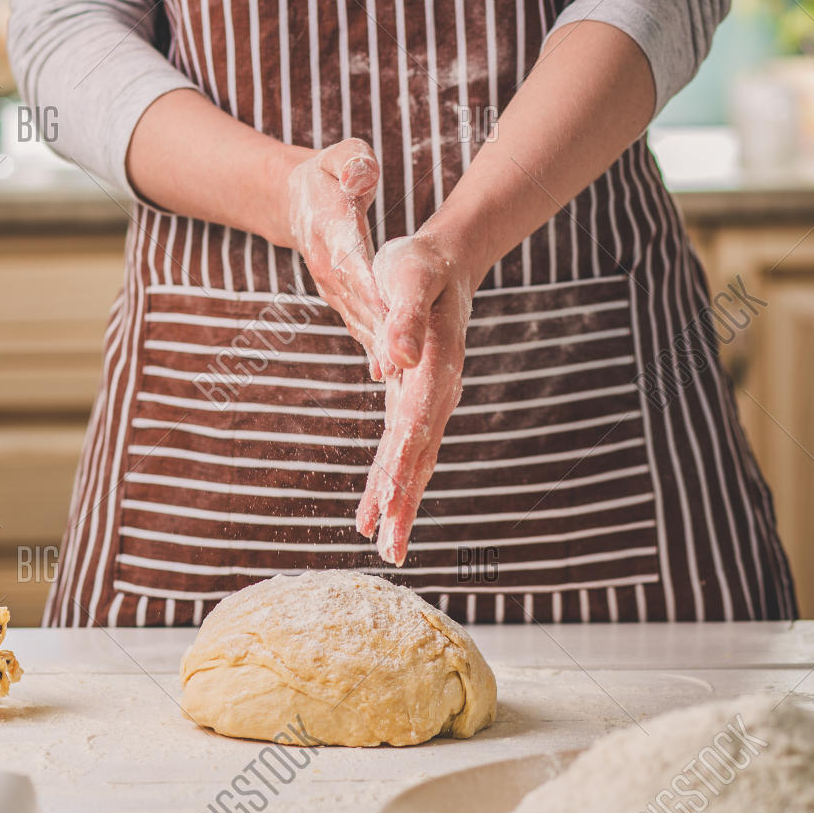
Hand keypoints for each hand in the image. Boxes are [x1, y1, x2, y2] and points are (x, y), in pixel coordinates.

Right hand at [285, 138, 395, 379]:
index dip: (369, 285)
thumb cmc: (327, 174)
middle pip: (356, 300)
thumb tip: (362, 178)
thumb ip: (353, 162)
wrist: (295, 203)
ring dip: (379, 348)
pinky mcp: (338, 300)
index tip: (388, 310)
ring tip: (404, 376)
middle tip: (404, 358)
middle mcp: (326, 266)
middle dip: (379, 329)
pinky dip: (374, 349)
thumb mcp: (340, 154)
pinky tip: (392, 377)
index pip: (350, 258)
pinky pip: (358, 325)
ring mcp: (330, 287)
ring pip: (358, 319)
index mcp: (329, 229)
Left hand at [354, 232, 474, 563]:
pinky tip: (371, 511)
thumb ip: (403, 320)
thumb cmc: (419, 266)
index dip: (402, 466)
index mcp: (437, 367)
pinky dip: (388, 482)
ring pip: (413, 462)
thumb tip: (390, 362)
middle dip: (404, 504)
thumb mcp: (409, 278)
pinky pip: (402, 451)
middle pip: (420, 457)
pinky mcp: (415, 404)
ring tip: (384, 546)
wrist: (441, 262)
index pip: (416, 426)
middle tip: (391, 551)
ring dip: (398, 504)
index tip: (390, 504)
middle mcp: (438, 393)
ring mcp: (429, 403)